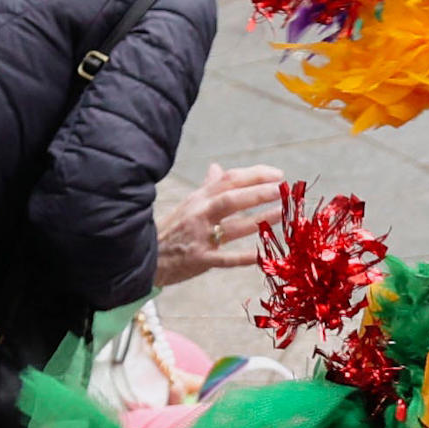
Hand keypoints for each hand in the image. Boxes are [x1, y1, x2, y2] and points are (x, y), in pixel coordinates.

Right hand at [154, 165, 291, 285]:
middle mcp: (200, 214)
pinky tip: (264, 255)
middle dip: (259, 191)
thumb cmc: (171, 230)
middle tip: (283, 188)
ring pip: (234, 226)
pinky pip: (226, 258)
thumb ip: (206, 188)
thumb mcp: (187, 205)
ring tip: (284, 214)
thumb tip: (217, 167)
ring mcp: (200, 236)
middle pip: (232, 198)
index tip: (278, 174)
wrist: (144, 256)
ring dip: (262, 219)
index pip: (229, 180)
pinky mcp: (200, 259)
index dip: (255, 175)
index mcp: (199, 199)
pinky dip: (245, 257)